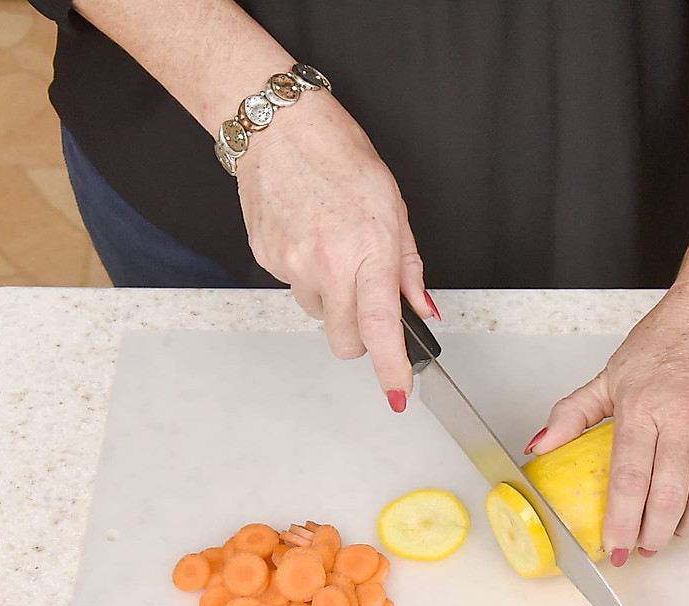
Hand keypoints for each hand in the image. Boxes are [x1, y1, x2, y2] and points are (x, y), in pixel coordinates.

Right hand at [236, 93, 435, 409]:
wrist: (278, 128)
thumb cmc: (339, 157)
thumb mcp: (392, 207)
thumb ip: (407, 267)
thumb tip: (421, 309)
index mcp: (368, 251)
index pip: (381, 328)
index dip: (391, 369)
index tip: (399, 395)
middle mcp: (328, 265)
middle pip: (344, 342)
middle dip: (358, 337)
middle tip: (364, 303)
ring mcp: (293, 265)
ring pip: (318, 314)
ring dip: (330, 298)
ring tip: (331, 249)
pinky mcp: (268, 260)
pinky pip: (294, 288)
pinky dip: (305, 275)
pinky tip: (307, 238)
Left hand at [530, 239, 688, 560]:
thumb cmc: (667, 338)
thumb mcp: (611, 373)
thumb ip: (573, 414)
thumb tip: (538, 447)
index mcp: (641, 408)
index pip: (628, 480)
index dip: (620, 523)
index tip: (614, 547)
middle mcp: (683, 419)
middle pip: (666, 498)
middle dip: (652, 535)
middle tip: (641, 548)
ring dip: (687, 528)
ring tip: (671, 534)